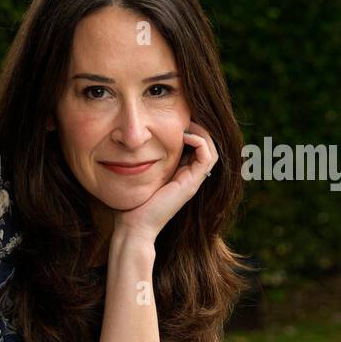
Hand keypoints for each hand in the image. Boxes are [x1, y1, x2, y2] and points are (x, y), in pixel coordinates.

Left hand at [114, 120, 217, 243]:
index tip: (177, 119)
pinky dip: (199, 141)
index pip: (196, 148)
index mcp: (180, 175)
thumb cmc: (132, 203)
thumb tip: (129, 141)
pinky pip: (207, 156)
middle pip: (207, 147)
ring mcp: (193, 181)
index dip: (191, 131)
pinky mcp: (192, 183)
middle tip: (185, 116)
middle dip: (199, 129)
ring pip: (211, 149)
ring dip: (202, 132)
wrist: (135, 225)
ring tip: (186, 123)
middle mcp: (190, 177)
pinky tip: (183, 135)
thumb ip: (141, 161)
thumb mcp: (139, 175)